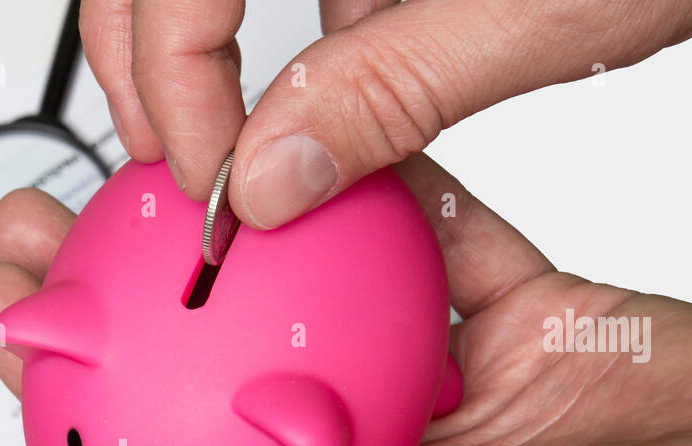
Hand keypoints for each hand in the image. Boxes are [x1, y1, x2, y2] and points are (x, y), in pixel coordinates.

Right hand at [80, 0, 691, 227]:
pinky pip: (319, 7)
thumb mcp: (533, 9)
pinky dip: (304, 72)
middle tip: (177, 171)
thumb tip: (271, 176)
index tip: (210, 181)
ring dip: (217, 80)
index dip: (171, 81)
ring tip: (232, 171)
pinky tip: (326, 132)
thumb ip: (385, 91)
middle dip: (157, 73)